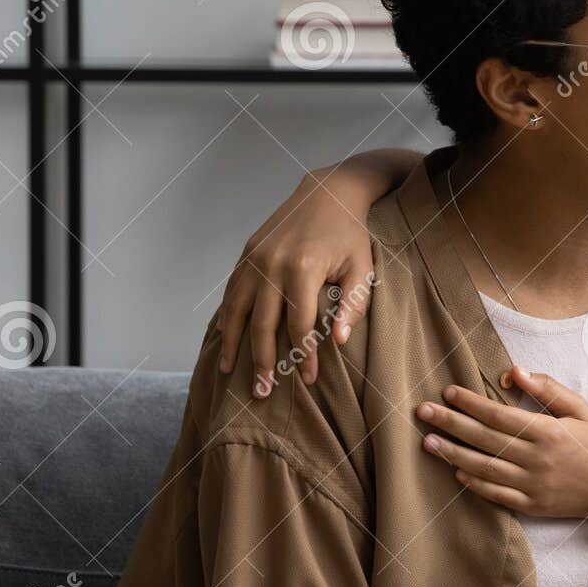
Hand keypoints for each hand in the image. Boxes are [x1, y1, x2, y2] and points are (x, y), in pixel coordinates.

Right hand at [214, 168, 376, 394]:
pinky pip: (231, 291)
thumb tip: (340, 342)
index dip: (304, 356)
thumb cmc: (350, 235)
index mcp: (303, 269)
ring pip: (238, 310)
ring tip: (230, 373)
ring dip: (233, 344)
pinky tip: (225, 337)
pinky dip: (227, 316)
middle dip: (262, 361)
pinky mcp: (247, 253)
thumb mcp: (362, 267)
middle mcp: (272, 264)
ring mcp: (255, 258)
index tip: (309, 380)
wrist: (327, 193)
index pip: (300, 325)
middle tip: (262, 393)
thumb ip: (354, 305)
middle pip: (263, 324)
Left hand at [417, 368, 587, 519]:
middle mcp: (537, 459)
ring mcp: (532, 485)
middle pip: (485, 439)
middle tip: (422, 412)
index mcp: (548, 432)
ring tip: (428, 442)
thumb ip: (548, 388)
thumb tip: (514, 372)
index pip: (500, 415)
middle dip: (451, 424)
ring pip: (484, 468)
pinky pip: (495, 494)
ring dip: (453, 454)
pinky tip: (455, 470)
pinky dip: (473, 483)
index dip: (472, 403)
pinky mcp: (531, 505)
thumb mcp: (579, 408)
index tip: (449, 391)